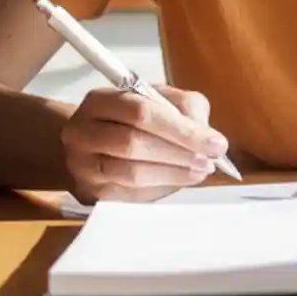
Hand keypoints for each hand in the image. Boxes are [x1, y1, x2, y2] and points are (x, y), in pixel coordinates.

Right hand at [61, 85, 229, 203]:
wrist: (92, 144)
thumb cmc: (133, 119)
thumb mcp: (161, 99)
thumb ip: (186, 108)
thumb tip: (206, 136)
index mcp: (100, 101)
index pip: (141, 111)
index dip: (182, 130)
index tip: (215, 143)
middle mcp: (82, 131)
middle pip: (133, 143)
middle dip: (178, 153)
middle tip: (208, 161)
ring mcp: (81, 165)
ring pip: (130, 173)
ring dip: (172, 174)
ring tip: (198, 172)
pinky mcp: (89, 193)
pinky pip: (127, 196)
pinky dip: (159, 189)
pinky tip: (177, 182)